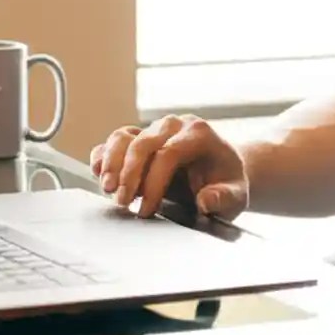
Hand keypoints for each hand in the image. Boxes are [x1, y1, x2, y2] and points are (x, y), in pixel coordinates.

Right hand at [90, 114, 249, 219]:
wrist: (221, 172)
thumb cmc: (226, 182)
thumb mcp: (235, 194)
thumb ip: (224, 197)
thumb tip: (206, 201)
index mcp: (200, 134)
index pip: (169, 153)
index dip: (154, 182)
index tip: (147, 209)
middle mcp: (175, 125)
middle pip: (143, 143)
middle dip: (129, 175)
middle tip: (124, 202)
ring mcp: (155, 129)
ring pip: (124, 137)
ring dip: (112, 164)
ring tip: (109, 189)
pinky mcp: (140, 137)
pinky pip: (116, 141)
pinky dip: (103, 155)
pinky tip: (98, 173)